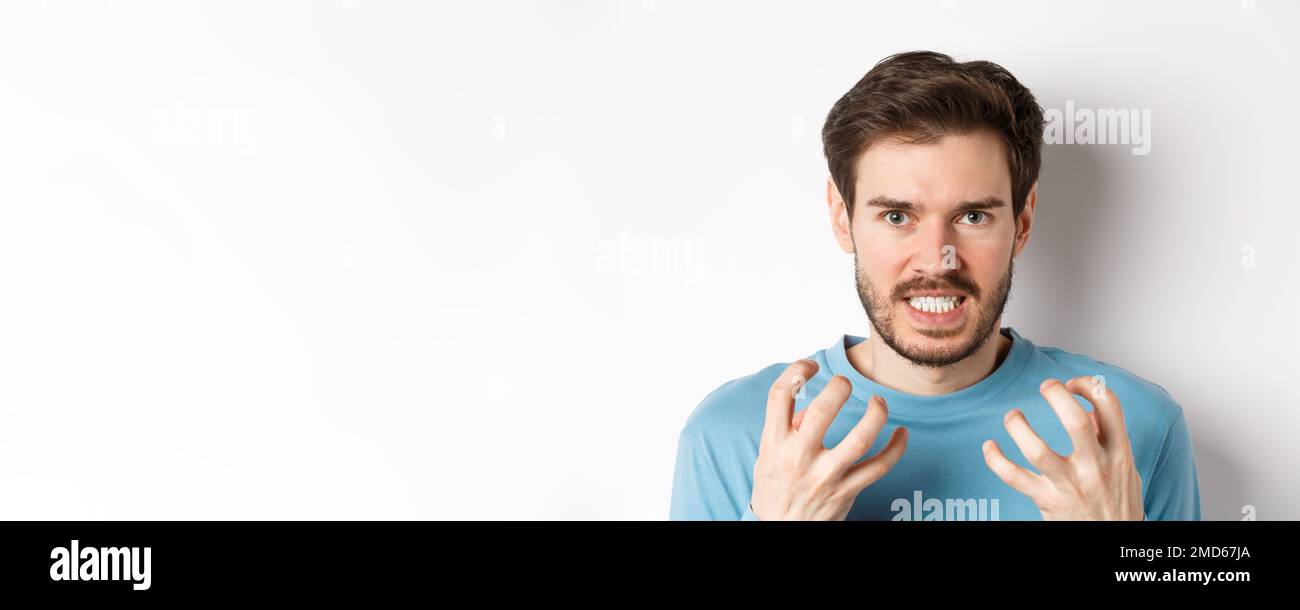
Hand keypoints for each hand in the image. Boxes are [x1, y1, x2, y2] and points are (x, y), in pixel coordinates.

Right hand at [749, 360, 908, 520]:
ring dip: (876, 413)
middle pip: (823, 411)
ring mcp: (825, 476)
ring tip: (879, 402)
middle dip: (840, 387)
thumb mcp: (768, 456)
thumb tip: (813, 407)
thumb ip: (787, 428)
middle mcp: (798, 458)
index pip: (781, 395)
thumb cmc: (774, 488)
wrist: (779, 532)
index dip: (797, 370)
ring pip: (860, 438)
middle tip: (845, 382)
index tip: (810, 366)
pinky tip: (901, 434)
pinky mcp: (846, 491)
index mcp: (774, 443)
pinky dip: (896, 448)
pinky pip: (880, 466)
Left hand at [982, 377, 1144, 520]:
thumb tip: (1088, 408)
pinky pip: (1014, 478)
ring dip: (1019, 427)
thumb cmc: (1118, 503)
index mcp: (1119, 453)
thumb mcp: (1125, 467)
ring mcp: (1070, 485)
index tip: (1073, 384)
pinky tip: (989, 447)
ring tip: (1012, 416)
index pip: (1110, 406)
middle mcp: (1096, 467)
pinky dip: (995, 460)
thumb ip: (1109, 438)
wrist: (1114, 541)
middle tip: (1046, 386)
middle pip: (1076, 422)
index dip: (1089, 385)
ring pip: (1037, 451)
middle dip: (1057, 396)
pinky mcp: (1047, 501)